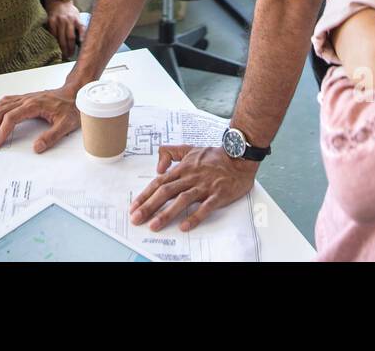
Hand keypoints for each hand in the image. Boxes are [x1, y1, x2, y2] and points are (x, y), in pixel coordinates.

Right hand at [0, 86, 79, 152]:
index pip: (11, 118)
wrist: (76, 92)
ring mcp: (25, 98)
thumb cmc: (72, 106)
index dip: (2, 131)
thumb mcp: (66, 124)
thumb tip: (37, 147)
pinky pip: (6, 101)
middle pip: (2, 111)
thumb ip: (52, 137)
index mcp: (34, 105)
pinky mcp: (26, 98)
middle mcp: (27, 99)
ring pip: (1, 105)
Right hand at [44, 0, 83, 59]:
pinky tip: (55, 46)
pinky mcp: (51, 21)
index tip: (82, 48)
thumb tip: (81, 41)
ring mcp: (59, 21)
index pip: (82, 30)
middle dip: (70, 48)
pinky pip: (52, 34)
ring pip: (60, 38)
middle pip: (70, 37)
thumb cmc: (69, 11)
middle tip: (69, 55)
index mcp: (76, 19)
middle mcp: (68, 20)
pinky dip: (54, 41)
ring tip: (63, 54)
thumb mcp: (77, 16)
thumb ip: (79, 27)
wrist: (58, 0)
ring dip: (62, 47)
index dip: (82, 39)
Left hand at [129, 145, 256, 232]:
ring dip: (166, 214)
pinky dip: (194, 217)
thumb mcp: (189, 148)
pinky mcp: (218, 194)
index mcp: (183, 168)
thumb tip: (158, 167)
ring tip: (154, 225)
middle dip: (149, 206)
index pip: (159, 182)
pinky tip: (184, 226)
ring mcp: (204, 186)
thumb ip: (171, 153)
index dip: (145, 194)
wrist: (239, 156)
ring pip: (182, 200)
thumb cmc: (215, 156)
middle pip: (166, 192)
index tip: (134, 206)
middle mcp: (191, 177)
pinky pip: (205, 207)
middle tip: (136, 219)